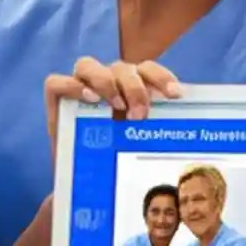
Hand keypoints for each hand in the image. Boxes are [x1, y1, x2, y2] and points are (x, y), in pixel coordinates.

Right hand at [43, 56, 182, 152]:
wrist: (79, 180)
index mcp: (128, 88)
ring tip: (116, 105)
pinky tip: (89, 99)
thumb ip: (155, 134)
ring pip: (88, 65)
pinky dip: (72, 86)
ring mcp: (78, 86)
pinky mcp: (55, 98)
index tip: (175, 94)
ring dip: (105, 82)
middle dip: (134, 86)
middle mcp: (106, 82)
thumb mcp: (137, 145)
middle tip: (141, 113)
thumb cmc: (112, 159)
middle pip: (121, 67)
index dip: (161, 76)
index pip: (146, 69)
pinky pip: (57, 82)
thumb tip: (189, 144)